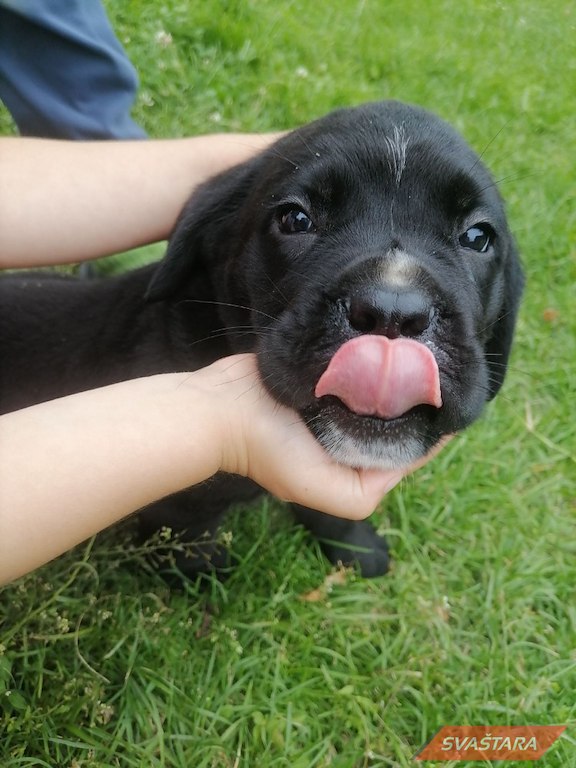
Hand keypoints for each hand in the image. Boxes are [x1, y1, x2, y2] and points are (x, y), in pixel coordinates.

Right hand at [200, 354, 447, 519]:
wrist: (222, 408)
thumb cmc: (270, 449)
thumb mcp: (321, 490)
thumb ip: (364, 493)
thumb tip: (407, 459)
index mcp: (350, 462)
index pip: (403, 451)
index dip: (430, 433)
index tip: (455, 407)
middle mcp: (345, 432)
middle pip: (394, 418)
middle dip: (415, 401)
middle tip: (441, 373)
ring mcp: (333, 400)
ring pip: (378, 388)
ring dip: (397, 375)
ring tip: (425, 354)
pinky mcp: (322, 372)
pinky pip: (355, 365)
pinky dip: (372, 358)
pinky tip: (393, 343)